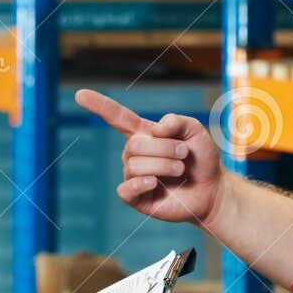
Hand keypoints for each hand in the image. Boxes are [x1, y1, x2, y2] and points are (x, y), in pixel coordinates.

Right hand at [75, 89, 222, 225]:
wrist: (212, 190)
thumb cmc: (201, 159)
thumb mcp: (195, 131)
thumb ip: (176, 121)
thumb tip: (155, 130)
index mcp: (145, 135)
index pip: (117, 118)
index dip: (100, 106)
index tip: (79, 94)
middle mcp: (135, 155)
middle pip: (135, 145)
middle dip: (165, 148)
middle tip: (185, 154)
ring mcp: (134, 176)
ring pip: (135, 165)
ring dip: (164, 165)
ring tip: (181, 170)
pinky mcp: (137, 199)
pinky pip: (126, 189)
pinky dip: (141, 183)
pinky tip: (155, 183)